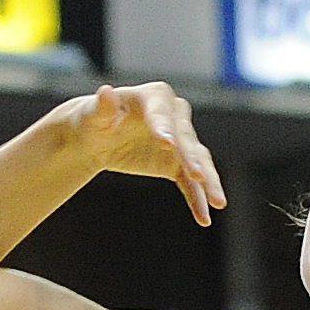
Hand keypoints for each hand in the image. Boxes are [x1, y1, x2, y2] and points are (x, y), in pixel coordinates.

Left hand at [64, 83, 226, 226]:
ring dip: (208, 182)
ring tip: (217, 202)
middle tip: (196, 175)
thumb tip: (106, 92)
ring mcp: (180, 141)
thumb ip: (102, 107)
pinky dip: (198, 199)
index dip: (164, 128)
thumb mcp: (93, 115)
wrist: (98, 137)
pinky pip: (191, 182)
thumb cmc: (94, 120)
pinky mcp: (177, 164)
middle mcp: (174, 116)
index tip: (167, 145)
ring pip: (198, 161)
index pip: (161, 112)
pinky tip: (203, 218)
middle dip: (191, 157)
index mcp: (154, 97)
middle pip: (186, 138)